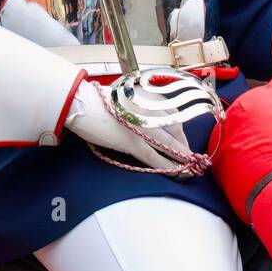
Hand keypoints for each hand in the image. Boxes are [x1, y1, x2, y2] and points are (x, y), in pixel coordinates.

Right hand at [64, 78, 193, 169]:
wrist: (81, 103)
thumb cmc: (101, 101)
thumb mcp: (130, 98)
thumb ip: (145, 107)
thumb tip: (155, 122)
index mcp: (151, 98)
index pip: (175, 117)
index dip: (182, 133)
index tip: (184, 141)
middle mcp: (150, 110)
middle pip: (176, 131)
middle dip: (184, 147)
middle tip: (189, 158)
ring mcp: (142, 126)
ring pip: (168, 145)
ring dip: (180, 159)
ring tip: (188, 169)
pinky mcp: (131, 141)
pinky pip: (152, 156)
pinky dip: (165, 165)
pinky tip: (173, 172)